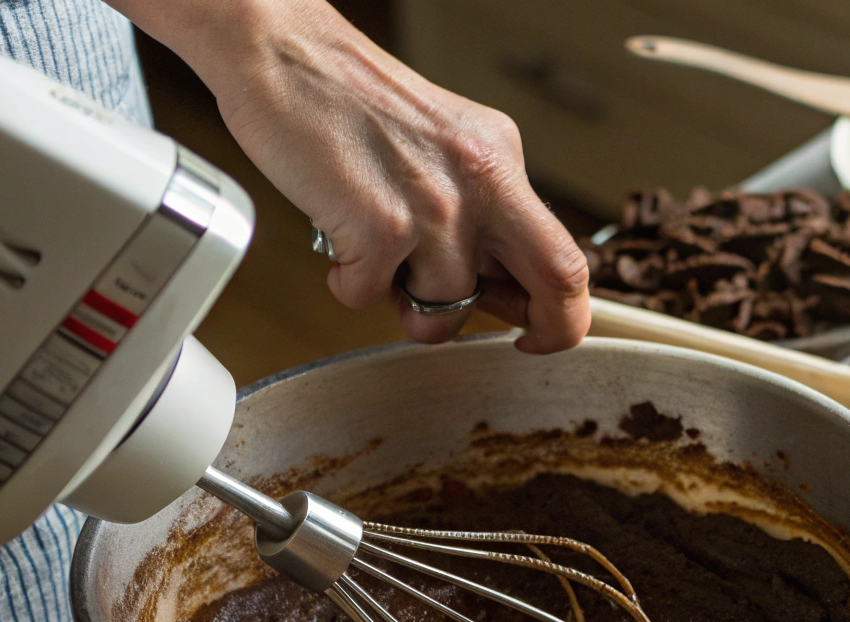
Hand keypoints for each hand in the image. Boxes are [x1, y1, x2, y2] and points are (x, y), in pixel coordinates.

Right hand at [117, 0, 588, 351]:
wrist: (284, 52)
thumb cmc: (350, 102)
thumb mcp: (443, 146)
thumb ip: (476, 212)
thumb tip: (493, 289)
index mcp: (500, 160)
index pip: (566, 253)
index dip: (562, 310)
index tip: (538, 329)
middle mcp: (482, 181)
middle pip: (557, 278)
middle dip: (544, 330)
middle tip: (512, 341)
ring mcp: (435, 207)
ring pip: (444, 310)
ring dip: (403, 305)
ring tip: (375, 259)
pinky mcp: (380, 227)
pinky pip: (368, 298)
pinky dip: (347, 285)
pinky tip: (338, 241)